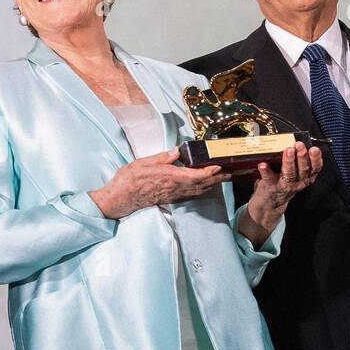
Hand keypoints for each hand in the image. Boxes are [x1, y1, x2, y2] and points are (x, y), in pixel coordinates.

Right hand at [90, 151, 228, 219]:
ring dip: (211, 185)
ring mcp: (172, 195)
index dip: (209, 172)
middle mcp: (173, 187)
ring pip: (197, 191)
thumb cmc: (129, 179)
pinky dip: (201, 190)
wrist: (120, 198)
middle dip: (217, 179)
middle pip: (201, 185)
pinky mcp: (170, 198)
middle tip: (229, 174)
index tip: (219, 166)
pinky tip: (204, 187)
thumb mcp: (143, 162)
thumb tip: (177, 151)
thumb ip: (162, 157)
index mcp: (168, 176)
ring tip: (221, 179)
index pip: (194, 175)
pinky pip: (190, 195)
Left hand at [249, 142, 323, 225]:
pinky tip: (262, 164)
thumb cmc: (282, 183)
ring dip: (289, 162)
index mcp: (305, 177)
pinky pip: (269, 178)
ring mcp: (284, 185)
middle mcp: (297, 182)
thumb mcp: (295, 174)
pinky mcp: (271, 187)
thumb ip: (297, 161)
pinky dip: (266, 171)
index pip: (315, 168)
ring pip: (289, 174)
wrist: (270, 204)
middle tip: (299, 145)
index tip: (314, 149)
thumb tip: (293, 141)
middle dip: (302, 156)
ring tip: (288, 151)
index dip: (316, 159)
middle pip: (303, 170)